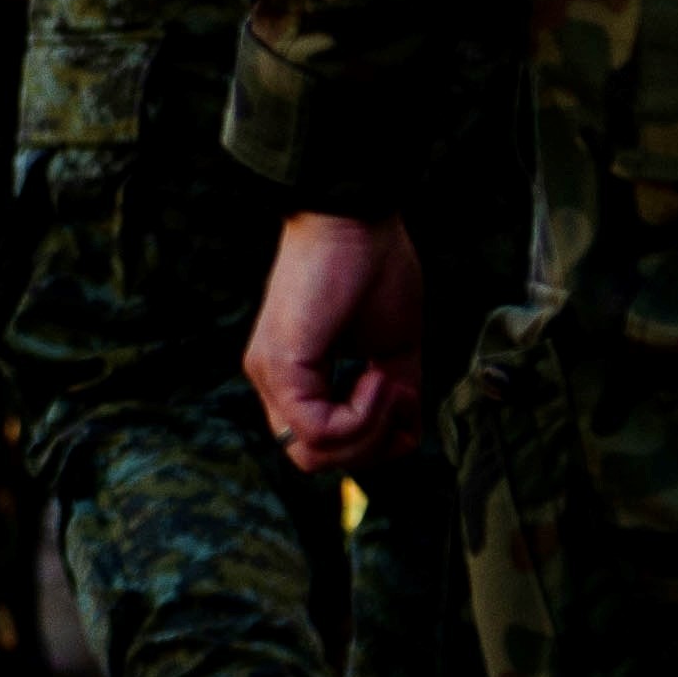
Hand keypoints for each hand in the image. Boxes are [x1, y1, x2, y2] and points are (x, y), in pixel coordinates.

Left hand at [247, 212, 425, 473]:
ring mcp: (271, 374)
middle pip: (313, 458)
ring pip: (313, 453)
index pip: (321, 445)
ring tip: (387, 384)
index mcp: (295, 377)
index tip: (402, 402)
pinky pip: (318, 428)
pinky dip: (362, 416)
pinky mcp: (281, 364)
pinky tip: (378, 379)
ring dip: (368, 432)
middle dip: (369, 446)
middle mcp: (273, 381)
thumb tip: (406, 433)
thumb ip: (394, 395)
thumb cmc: (374, 268)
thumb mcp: (393, 347)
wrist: (355, 217)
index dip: (370, 441)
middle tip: (397, 402)